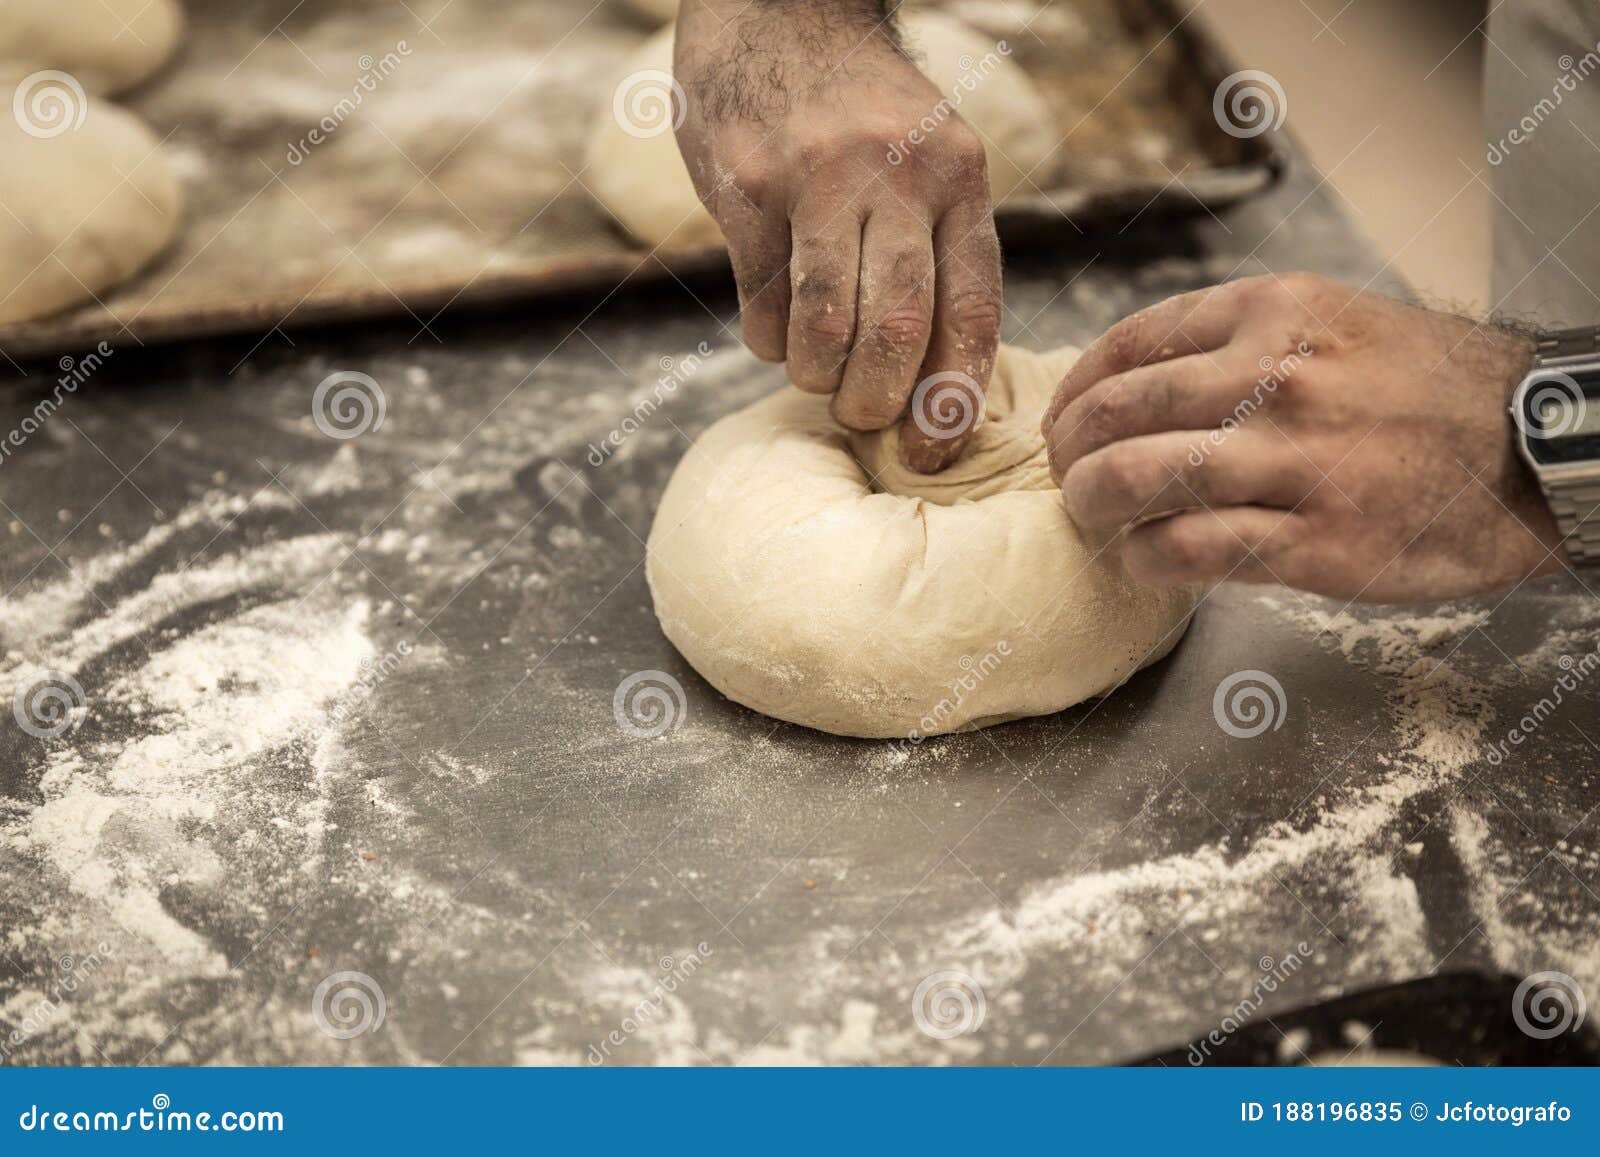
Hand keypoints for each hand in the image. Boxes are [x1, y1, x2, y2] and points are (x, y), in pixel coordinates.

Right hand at [673, 0, 1001, 471]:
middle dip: (876, 401)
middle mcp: (896, 173)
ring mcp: (817, 176)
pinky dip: (768, 338)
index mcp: (958, 176)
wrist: (779, 10)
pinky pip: (761, 299)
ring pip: (826, 324)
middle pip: (900, 328)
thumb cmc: (860, 113)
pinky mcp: (746, 183)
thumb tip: (934, 388)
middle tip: (860, 416)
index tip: (932, 454)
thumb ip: (936, 250)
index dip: (954, 398)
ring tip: (815, 375)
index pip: (973, 309)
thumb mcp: (928, 158)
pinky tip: (774, 325)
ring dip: (816, 376)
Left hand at [1041, 273, 1564, 602]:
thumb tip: (1140, 379)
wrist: (1540, 449)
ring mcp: (1296, 461)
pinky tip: (1141, 561)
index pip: (1130, 343)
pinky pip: (1187, 549)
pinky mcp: (1316, 541)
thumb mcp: (1339, 324)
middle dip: (1068, 451)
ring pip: (1136, 478)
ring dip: (1090, 505)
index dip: (1075, 389)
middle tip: (1066, 476)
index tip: (1066, 421)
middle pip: (1116, 411)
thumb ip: (1243, 340)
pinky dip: (1142, 559)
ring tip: (1092, 520)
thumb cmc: (1430, 391)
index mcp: (1276, 313)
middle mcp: (1278, 378)